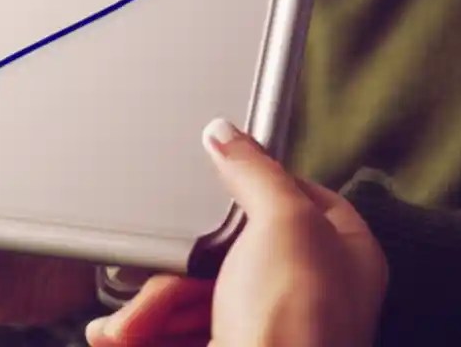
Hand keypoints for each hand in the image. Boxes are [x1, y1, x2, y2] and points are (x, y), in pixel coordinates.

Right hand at [85, 119, 387, 346]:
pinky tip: (118, 335)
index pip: (302, 195)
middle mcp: (308, 293)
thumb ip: (255, 171)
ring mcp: (265, 329)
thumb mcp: (284, 224)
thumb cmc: (295, 332)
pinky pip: (172, 329)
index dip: (256, 182)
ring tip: (126, 329)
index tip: (215, 172)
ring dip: (149, 308)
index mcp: (342, 255)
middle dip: (175, 267)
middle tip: (159, 275)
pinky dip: (140, 330)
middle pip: (225, 248)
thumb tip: (226, 133)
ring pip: (191, 293)